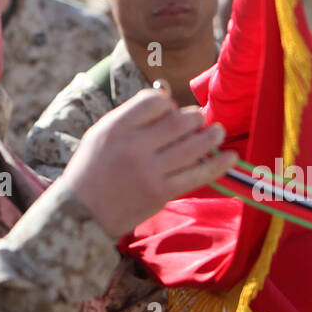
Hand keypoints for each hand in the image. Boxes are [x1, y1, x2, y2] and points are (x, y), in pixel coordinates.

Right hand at [61, 89, 235, 237]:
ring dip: (212, 135)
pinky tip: (230, 157)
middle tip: (199, 120)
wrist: (81, 213)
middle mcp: (134, 147)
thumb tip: (166, 97)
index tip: (170, 110)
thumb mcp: (100, 134)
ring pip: (193, 145)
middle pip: (179, 121)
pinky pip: (197, 174)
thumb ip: (131, 116)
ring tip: (218, 131)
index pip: (154, 101)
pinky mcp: (162, 192)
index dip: (168, 103)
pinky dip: (218, 164)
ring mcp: (150, 171)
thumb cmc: (92, 170)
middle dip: (194, 117)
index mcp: (116, 127)